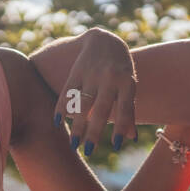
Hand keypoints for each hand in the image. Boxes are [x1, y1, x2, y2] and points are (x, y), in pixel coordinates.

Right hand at [53, 27, 137, 154]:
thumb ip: (128, 109)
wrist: (105, 39)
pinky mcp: (76, 70)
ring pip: (82, 103)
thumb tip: (131, 138)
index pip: (125, 107)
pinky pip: (68, 91)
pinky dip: (62, 107)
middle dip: (94, 131)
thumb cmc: (121, 69)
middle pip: (101, 108)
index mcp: (127, 82)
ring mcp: (91, 74)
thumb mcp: (129, 85)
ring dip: (77, 125)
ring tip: (73, 144)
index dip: (122, 126)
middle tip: (88, 151)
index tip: (117, 146)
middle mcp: (110, 78)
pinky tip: (58, 122)